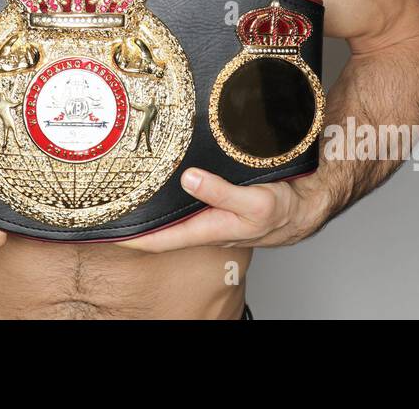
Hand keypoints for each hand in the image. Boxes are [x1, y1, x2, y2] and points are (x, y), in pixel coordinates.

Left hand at [114, 167, 333, 251]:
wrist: (311, 203)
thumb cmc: (287, 208)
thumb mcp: (256, 201)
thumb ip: (222, 192)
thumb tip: (189, 180)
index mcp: (211, 228)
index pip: (162, 238)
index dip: (134, 237)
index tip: (108, 231)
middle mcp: (208, 224)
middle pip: (164, 228)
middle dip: (138, 222)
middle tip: (107, 210)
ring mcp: (214, 214)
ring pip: (176, 214)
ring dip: (154, 208)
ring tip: (127, 197)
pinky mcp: (221, 201)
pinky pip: (190, 200)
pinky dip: (174, 194)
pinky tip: (165, 183)